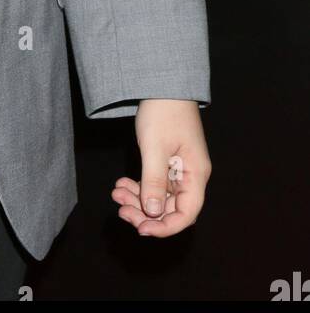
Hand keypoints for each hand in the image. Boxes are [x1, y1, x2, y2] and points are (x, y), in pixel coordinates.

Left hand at [111, 98, 210, 236]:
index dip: (165, 227)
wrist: (162, 83)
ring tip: (116, 192)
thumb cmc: (163, 110)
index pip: (186, 214)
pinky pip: (155, 184)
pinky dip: (139, 187)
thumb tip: (152, 213)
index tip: (142, 229)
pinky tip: (122, 183)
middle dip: (146, 213)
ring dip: (139, 200)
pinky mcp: (168, 161)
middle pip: (171, 208)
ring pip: (160, 197)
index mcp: (195, 174)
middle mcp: (191, 175)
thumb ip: (154, 181)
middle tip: (121, 209)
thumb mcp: (155, 147)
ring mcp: (179, 169)